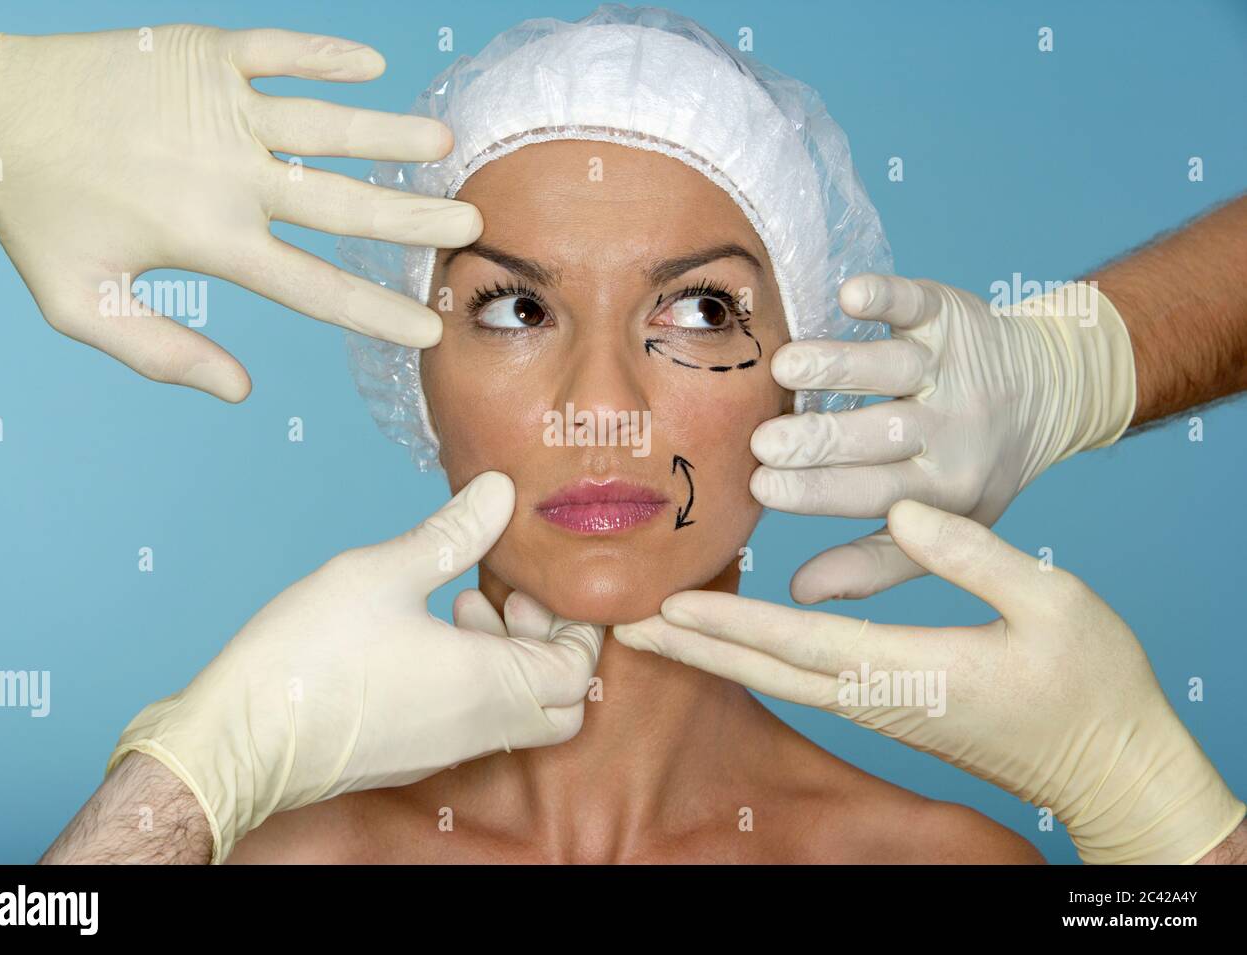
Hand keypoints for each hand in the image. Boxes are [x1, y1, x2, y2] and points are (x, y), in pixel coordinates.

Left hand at [0, 25, 480, 399]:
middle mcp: (230, 172)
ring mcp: (220, 107)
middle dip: (413, 218)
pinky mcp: (203, 54)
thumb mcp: (83, 306)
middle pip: (344, 203)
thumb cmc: (38, 216)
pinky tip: (374, 65)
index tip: (428, 325)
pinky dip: (328, 56)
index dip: (378, 311)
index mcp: (210, 237)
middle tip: (469, 225)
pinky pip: (280, 51)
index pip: (316, 287)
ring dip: (391, 134)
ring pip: (328, 125)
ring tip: (445, 143)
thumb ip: (162, 353)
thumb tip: (240, 389)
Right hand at [106, 471, 601, 863]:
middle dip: (550, 646)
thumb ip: (453, 532)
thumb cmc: (307, 658)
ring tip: (457, 604)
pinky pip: (474, 725)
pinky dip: (473, 681)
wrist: (236, 743)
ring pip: (516, 716)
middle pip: (561, 704)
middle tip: (504, 597)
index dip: (571, 623)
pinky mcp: (412, 757)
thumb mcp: (383, 572)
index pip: (578, 670)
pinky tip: (421, 636)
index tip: (527, 583)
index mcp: (489, 686)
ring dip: (507, 659)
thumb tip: (503, 491)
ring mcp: (445, 750)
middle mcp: (478, 729)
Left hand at [615, 500, 1243, 863]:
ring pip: (777, 678)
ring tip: (658, 628)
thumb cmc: (1091, 683)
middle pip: (764, 670)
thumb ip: (974, 554)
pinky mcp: (890, 707)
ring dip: (714, 652)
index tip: (668, 602)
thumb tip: (906, 508)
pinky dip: (754, 655)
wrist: (1112, 763)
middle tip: (623, 625)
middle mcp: (879, 696)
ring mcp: (880, 708)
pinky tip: (733, 637)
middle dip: (692, 647)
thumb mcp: (1050, 602)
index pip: (798, 642)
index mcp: (910, 671)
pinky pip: (803, 679)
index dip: (729, 620)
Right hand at [749, 274, 1135, 601]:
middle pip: (879, 433)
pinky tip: (850, 296)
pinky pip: (915, 303)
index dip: (818, 491)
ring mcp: (948, 366)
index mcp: (942, 488)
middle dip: (818, 439)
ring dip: (840, 367)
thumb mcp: (940, 527)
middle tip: (764, 441)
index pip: (873, 493)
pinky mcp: (947, 315)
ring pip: (892, 368)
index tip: (762, 487)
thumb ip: (872, 563)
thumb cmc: (970, 468)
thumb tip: (798, 594)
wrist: (1047, 390)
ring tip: (786, 369)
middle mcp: (948, 428)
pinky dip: (887, 296)